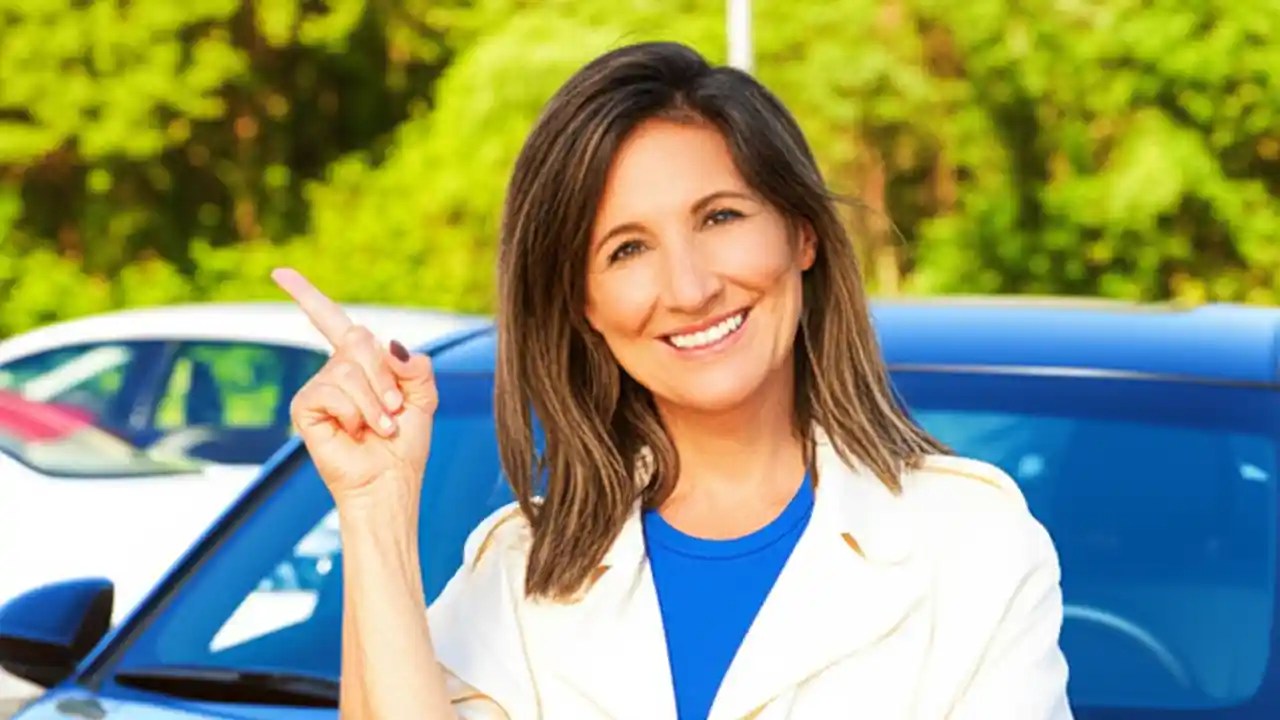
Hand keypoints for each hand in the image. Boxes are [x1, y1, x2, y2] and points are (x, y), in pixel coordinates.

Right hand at [273, 268, 437, 504]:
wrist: (391, 482)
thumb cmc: (405, 444)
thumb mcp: (425, 396)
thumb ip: (416, 364)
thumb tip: (391, 345)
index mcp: (361, 364)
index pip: (331, 320)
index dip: (306, 295)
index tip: (279, 272)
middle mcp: (335, 371)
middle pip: (359, 339)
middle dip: (386, 376)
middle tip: (394, 408)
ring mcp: (319, 389)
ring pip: (348, 369)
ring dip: (376, 401)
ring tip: (381, 427)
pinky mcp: (306, 408)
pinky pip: (332, 391)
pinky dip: (355, 412)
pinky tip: (356, 431)